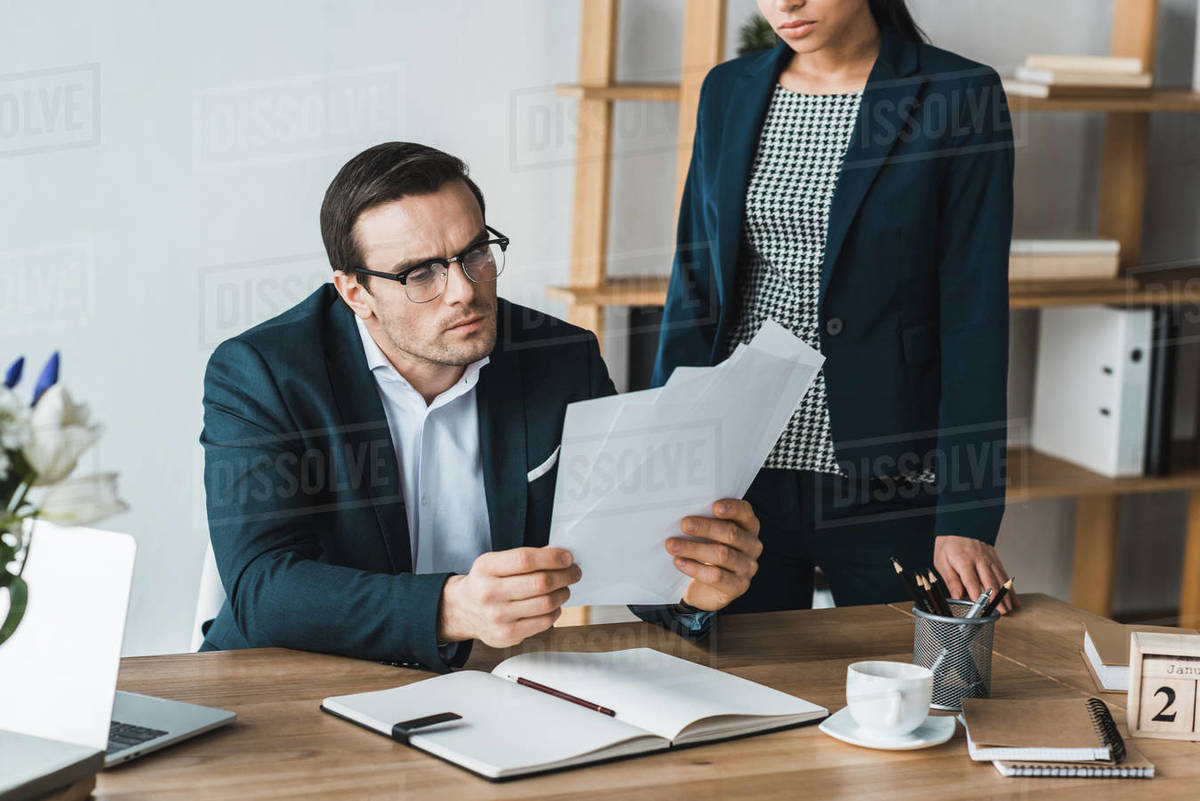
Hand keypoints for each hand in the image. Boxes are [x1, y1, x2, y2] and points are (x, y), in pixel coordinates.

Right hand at [438, 547, 581, 646]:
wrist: (462, 610)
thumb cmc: (484, 582)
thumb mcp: (495, 562)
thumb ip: (524, 558)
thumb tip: (558, 556)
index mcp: (486, 568)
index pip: (525, 560)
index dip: (552, 558)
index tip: (567, 557)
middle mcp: (489, 593)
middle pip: (540, 583)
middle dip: (565, 575)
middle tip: (574, 572)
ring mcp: (497, 617)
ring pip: (546, 604)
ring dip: (563, 593)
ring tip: (564, 588)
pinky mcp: (506, 635)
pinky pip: (543, 623)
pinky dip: (555, 612)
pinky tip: (553, 605)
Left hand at [665, 499, 761, 611]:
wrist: (705, 588)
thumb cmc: (706, 551)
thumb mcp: (708, 535)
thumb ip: (703, 521)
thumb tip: (681, 511)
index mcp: (748, 526)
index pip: (744, 512)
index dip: (732, 508)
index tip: (715, 507)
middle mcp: (752, 545)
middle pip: (731, 533)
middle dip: (705, 527)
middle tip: (684, 524)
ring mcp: (747, 567)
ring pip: (722, 555)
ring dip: (694, 548)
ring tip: (672, 545)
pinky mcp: (738, 585)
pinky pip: (716, 576)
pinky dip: (695, 568)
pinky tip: (679, 562)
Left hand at [933, 535, 1017, 613]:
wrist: (959, 526)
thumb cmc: (949, 545)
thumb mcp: (942, 562)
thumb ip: (951, 580)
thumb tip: (956, 596)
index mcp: (963, 561)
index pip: (971, 580)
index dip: (976, 594)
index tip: (980, 606)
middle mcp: (979, 560)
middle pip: (989, 581)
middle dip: (996, 598)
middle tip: (1001, 612)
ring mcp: (989, 559)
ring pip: (1000, 579)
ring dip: (1005, 596)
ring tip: (1008, 609)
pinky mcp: (995, 559)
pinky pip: (1004, 575)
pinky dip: (1009, 588)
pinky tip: (1013, 599)